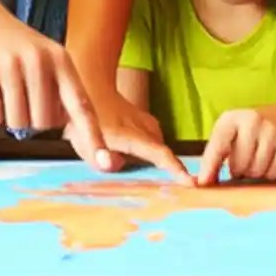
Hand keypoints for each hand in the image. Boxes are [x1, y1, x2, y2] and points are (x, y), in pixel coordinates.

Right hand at [0, 10, 111, 169]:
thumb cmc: (18, 48)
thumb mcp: (49, 59)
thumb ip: (64, 91)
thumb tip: (79, 132)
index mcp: (62, 61)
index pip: (82, 107)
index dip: (94, 138)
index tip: (106, 163)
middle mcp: (40, 62)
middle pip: (44, 124)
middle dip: (33, 119)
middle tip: (23, 94)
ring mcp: (11, 67)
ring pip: (18, 124)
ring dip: (11, 117)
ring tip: (6, 89)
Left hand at [67, 94, 192, 184]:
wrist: (93, 87)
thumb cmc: (86, 122)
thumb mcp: (84, 144)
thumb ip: (101, 160)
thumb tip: (118, 165)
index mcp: (130, 136)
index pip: (158, 154)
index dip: (175, 169)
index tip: (191, 182)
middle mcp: (144, 129)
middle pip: (164, 155)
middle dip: (172, 172)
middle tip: (177, 188)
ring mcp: (149, 124)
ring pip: (159, 148)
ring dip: (158, 162)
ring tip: (148, 172)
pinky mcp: (149, 123)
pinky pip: (156, 143)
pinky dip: (153, 153)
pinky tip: (138, 157)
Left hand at [197, 109, 275, 185]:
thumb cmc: (244, 132)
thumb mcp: (226, 135)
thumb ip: (213, 157)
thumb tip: (203, 183)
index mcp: (231, 119)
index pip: (218, 145)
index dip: (210, 166)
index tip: (204, 183)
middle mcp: (252, 121)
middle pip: (240, 163)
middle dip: (237, 171)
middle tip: (238, 167)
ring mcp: (272, 131)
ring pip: (257, 170)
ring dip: (252, 174)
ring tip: (251, 163)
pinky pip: (273, 172)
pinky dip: (268, 174)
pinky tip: (266, 164)